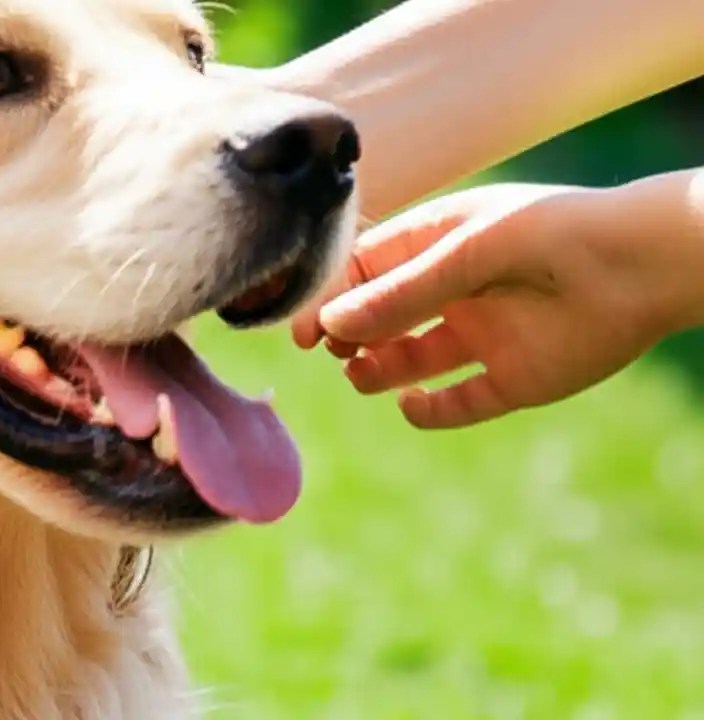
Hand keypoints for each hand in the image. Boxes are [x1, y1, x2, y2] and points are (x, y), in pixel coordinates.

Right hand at [291, 178, 703, 428]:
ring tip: (359, 374)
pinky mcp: (512, 378)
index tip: (304, 328)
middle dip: (346, 333)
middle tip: (328, 349)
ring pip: (409, 360)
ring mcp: (481, 335)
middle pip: (379, 317)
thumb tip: (331, 323)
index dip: (329, 297)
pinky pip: (460, 402)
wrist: (643, 267)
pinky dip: (431, 411)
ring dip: (377, 369)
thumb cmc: (550, 235)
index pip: (363, 270)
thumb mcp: (466, 254)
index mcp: (436, 246)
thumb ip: (401, 292)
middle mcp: (452, 292)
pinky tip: (414, 405)